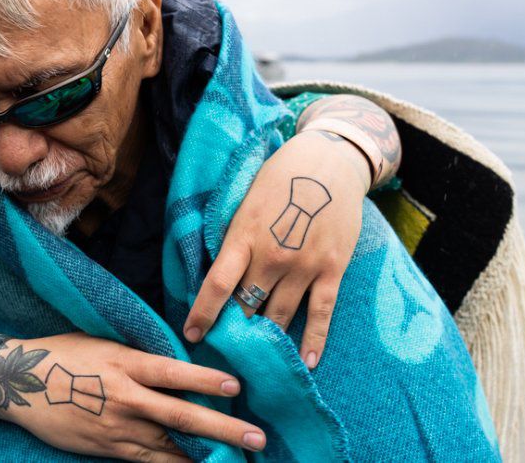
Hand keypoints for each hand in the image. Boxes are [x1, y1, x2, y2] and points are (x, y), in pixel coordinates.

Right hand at [0, 332, 265, 461]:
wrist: (18, 384)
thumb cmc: (62, 354)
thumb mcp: (102, 343)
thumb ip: (138, 354)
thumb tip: (177, 357)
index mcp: (124, 364)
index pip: (172, 372)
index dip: (205, 380)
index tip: (235, 387)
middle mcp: (125, 397)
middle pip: (181, 416)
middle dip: (223, 428)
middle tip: (257, 437)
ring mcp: (117, 428)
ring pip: (171, 445)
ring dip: (207, 453)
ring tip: (241, 458)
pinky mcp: (108, 449)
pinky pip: (150, 461)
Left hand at [182, 130, 369, 368]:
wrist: (328, 161)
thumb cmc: (279, 177)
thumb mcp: (244, 202)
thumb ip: (234, 237)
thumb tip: (215, 270)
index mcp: (244, 236)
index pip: (216, 285)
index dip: (202, 314)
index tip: (192, 334)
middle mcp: (272, 256)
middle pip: (247, 305)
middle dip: (235, 329)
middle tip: (226, 347)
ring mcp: (304, 265)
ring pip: (279, 314)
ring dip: (267, 337)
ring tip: (257, 357)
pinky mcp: (331, 269)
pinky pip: (321, 312)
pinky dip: (314, 340)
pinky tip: (307, 362)